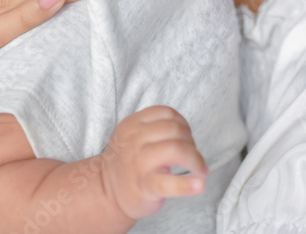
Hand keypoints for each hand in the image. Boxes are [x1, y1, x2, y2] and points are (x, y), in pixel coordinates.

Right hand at [102, 106, 207, 220]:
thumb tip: (186, 131)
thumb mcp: (132, 135)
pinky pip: (169, 183)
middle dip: (191, 142)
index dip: (183, 123)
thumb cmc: (127, 163)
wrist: (105, 192)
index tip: (187, 136)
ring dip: (196, 159)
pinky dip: (187, 185)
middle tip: (193, 156)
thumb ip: (154, 126)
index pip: (167, 113)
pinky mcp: (144, 185)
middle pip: (175, 130)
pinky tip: (199, 185)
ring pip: (176, 149)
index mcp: (132, 124)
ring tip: (200, 170)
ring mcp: (138, 162)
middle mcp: (134, 140)